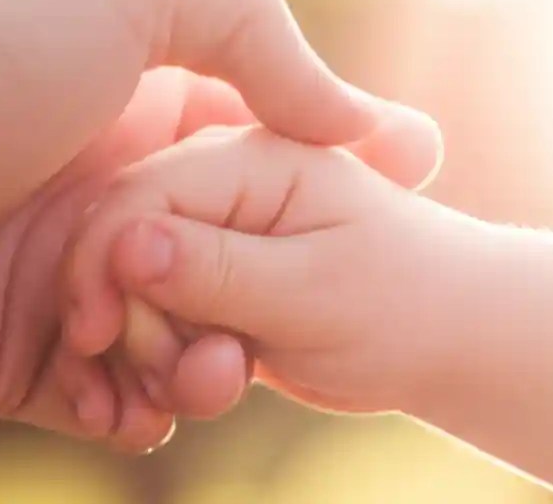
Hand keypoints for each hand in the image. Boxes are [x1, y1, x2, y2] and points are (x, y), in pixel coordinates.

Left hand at [0, 0, 440, 449]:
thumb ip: (257, 32)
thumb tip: (352, 119)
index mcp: (148, 112)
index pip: (271, 148)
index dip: (345, 165)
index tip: (413, 183)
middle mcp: (123, 200)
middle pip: (245, 260)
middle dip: (290, 294)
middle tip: (329, 318)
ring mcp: (81, 281)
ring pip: (192, 341)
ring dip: (218, 366)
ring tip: (220, 372)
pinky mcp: (31, 361)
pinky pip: (118, 403)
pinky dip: (145, 414)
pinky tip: (152, 404)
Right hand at [63, 125, 475, 421]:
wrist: (453, 338)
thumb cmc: (402, 301)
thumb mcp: (311, 289)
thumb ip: (215, 268)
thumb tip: (123, 246)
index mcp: (250, 159)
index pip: (136, 198)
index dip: (99, 266)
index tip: (99, 335)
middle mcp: (223, 188)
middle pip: (122, 248)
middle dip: (133, 324)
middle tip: (185, 379)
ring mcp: (218, 238)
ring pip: (136, 296)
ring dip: (155, 355)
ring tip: (221, 388)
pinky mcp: (218, 287)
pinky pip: (164, 325)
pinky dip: (171, 366)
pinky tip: (208, 393)